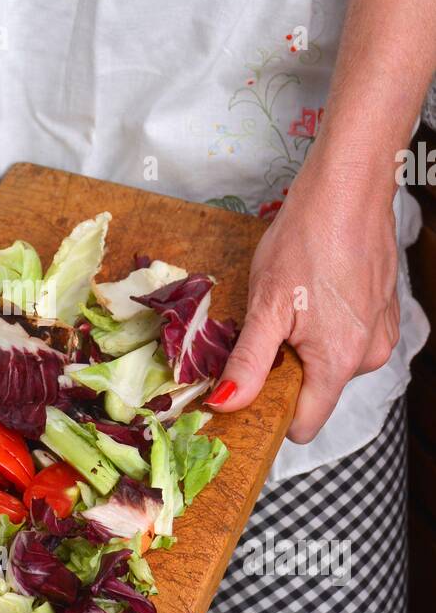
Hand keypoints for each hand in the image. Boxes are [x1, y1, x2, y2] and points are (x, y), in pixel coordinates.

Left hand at [206, 142, 400, 443]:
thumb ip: (248, 363)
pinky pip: (347, 335)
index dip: (272, 414)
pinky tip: (313, 290)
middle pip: (316, 389)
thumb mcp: (265, 306)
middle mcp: (369, 355)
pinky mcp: (383, 311)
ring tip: (292, 301)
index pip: (306, 424)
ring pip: (330, 360)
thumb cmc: (307, 241)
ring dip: (305, 343)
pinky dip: (325, 323)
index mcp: (340, 362)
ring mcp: (380, 332)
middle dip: (286, 368)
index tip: (247, 392)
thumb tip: (228, 404)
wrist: (348, 189)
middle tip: (267, 326)